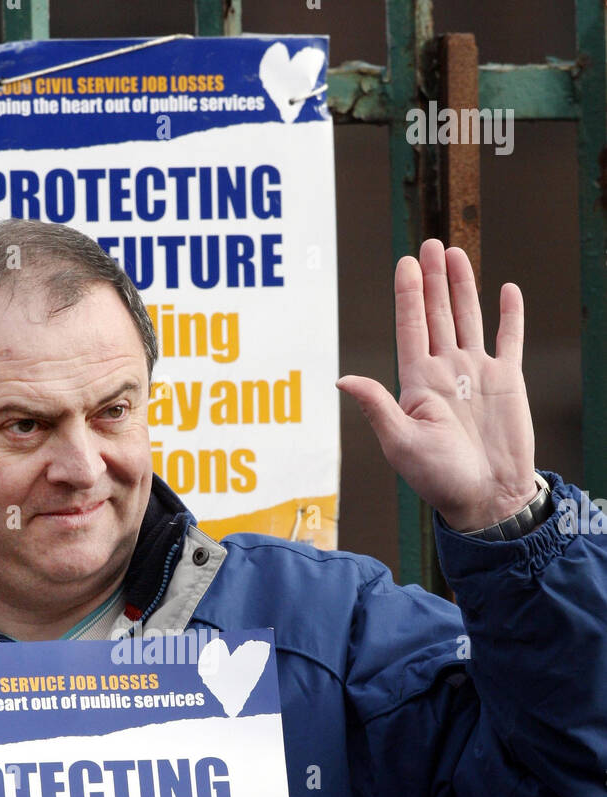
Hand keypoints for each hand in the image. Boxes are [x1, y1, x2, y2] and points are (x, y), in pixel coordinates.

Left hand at [336, 239, 536, 531]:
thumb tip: (342, 379)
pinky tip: (505, 289)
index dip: (407, 295)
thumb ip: (377, 407)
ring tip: (455, 253)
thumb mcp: (401, 443)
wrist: (486, 497)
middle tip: (428, 244)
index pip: (411, 328)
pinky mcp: (507, 381)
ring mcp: (476, 374)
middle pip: (437, 315)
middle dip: (432, 280)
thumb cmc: (439, 479)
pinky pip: (509, 339)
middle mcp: (445, 372)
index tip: (404, 263)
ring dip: (463, 286)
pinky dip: (510, 314)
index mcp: (417, 384)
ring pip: (468, 318)